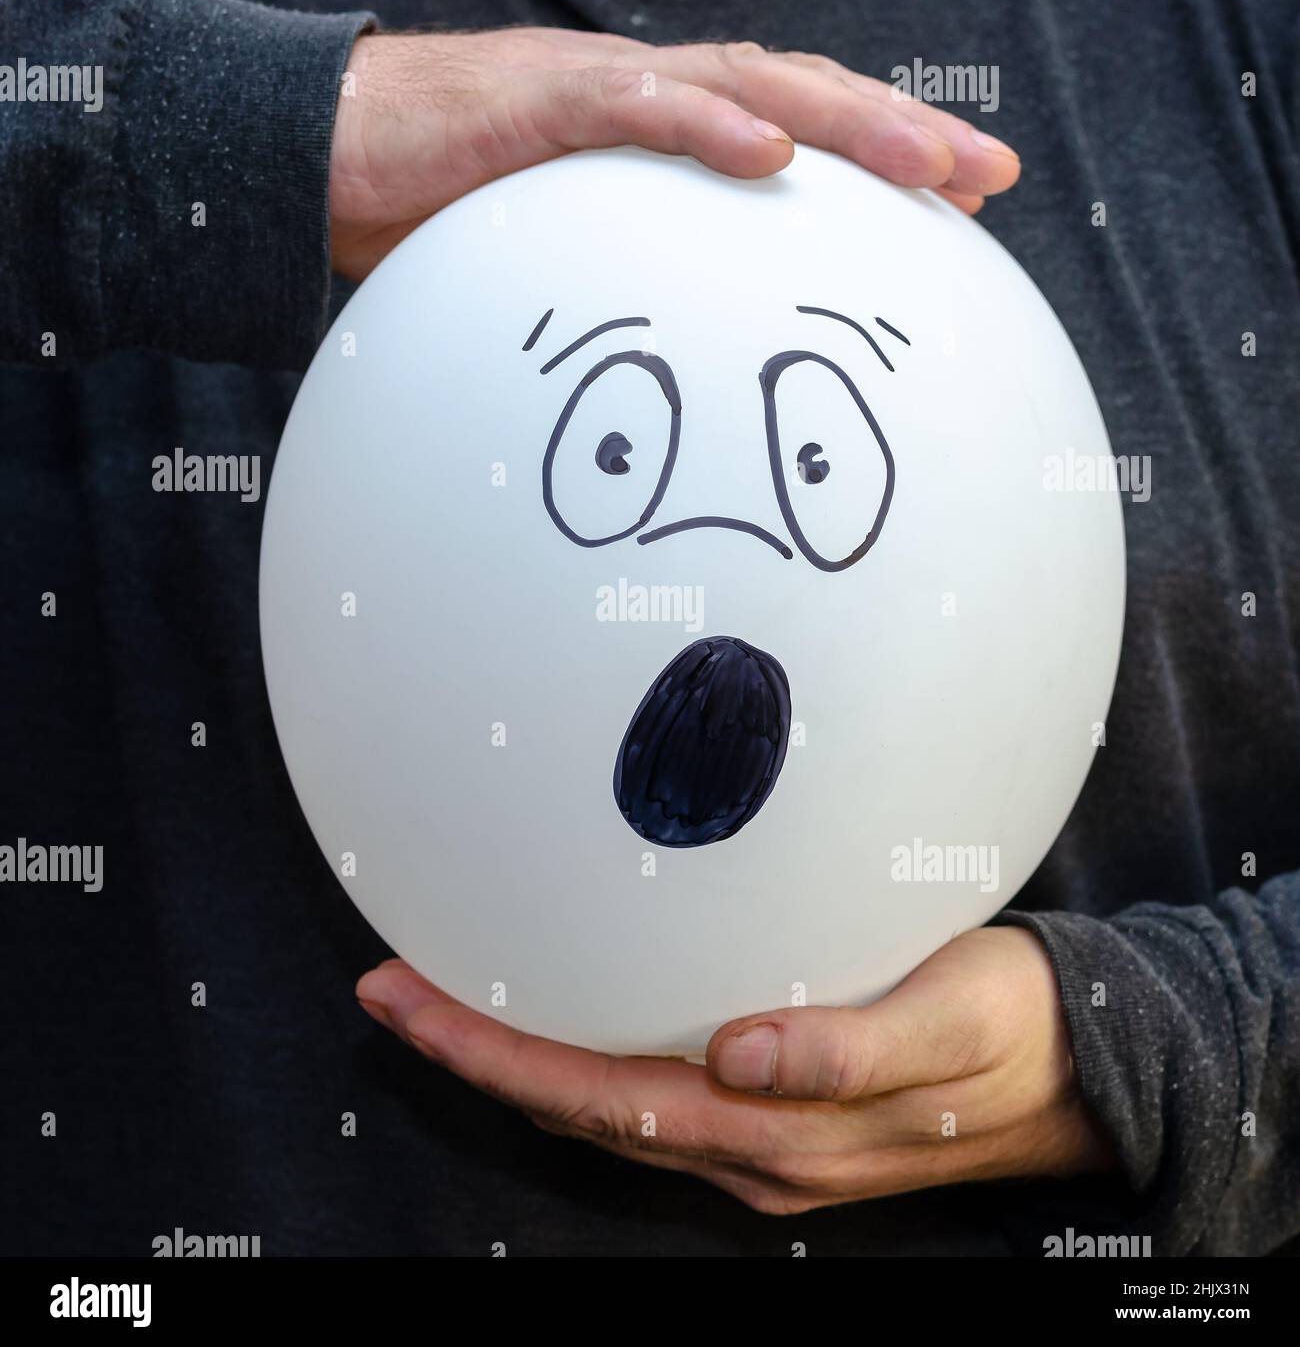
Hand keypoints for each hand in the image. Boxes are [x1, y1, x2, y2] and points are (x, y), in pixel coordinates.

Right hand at [329, 28, 1020, 279]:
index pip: (804, 136)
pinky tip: (768, 152)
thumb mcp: (571, 257)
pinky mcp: (543, 103)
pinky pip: (636, 107)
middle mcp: (659, 97)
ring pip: (750, 89)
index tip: (971, 203)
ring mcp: (607, 91)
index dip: (888, 158)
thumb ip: (642, 287)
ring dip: (842, 122)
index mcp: (674, 132)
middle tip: (989, 175)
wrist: (335, 153)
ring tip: (923, 158)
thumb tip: (685, 373)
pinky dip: (703, 123)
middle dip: (905, 134)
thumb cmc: (453, 207)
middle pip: (808, 101)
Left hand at [355, 926, 1112, 1212]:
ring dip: (520, 1048)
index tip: (409, 999)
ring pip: (605, 1097)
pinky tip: (565, 1003)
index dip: (496, 1055)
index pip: (599, 1097)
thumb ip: (843, 1051)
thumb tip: (738, 1058)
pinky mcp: (775, 1097)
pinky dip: (585, 1044)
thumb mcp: (944, 1030)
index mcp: (775, 1132)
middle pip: (579, 1102)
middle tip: (390, 985)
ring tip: (446, 989)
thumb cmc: (1009, 1033)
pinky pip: (650, 1080)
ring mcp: (757, 1126)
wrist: (1076, 1067)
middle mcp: (748, 1142)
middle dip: (477, 1049)